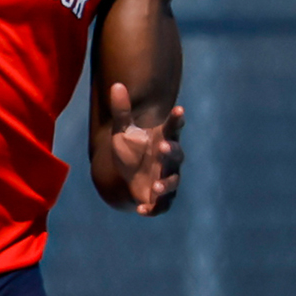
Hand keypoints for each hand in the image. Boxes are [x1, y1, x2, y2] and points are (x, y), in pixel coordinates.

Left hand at [108, 82, 184, 215]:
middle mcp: (168, 160)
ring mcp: (166, 179)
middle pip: (176, 154)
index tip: (179, 109)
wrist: (127, 177)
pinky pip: (161, 206)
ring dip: (165, 185)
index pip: (173, 128)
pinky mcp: (159, 199)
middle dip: (171, 151)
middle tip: (163, 147)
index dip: (177, 119)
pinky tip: (141, 210)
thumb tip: (116, 85)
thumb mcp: (122, 130)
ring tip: (154, 186)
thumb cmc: (131, 150)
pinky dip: (153, 209)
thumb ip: (122, 110)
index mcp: (162, 140)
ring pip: (172, 182)